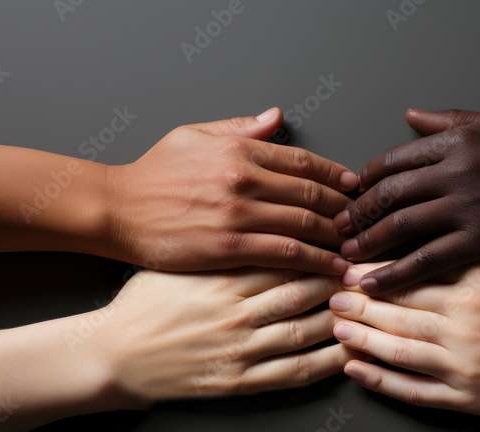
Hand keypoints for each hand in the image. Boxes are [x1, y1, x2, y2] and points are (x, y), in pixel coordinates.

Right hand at [91, 267, 360, 407]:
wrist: (114, 354)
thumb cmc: (144, 302)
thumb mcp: (180, 260)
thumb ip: (221, 240)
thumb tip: (257, 214)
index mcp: (220, 276)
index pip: (284, 255)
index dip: (321, 248)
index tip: (345, 241)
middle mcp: (234, 311)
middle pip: (302, 290)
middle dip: (340, 280)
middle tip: (368, 270)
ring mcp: (237, 349)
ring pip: (304, 329)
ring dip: (341, 317)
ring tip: (366, 305)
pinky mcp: (238, 381)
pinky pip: (292, 372)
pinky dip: (326, 362)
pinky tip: (349, 352)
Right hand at [103, 108, 358, 274]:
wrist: (116, 210)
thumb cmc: (151, 174)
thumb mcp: (193, 136)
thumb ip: (239, 127)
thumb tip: (275, 116)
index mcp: (238, 149)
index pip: (303, 161)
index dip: (335, 175)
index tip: (353, 187)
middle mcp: (243, 177)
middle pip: (312, 193)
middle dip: (343, 209)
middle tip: (363, 222)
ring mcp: (237, 213)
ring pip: (305, 223)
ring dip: (336, 236)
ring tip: (356, 247)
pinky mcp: (228, 247)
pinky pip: (285, 254)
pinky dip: (315, 261)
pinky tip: (332, 269)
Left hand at [328, 260, 479, 416]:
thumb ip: (473, 246)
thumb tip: (431, 226)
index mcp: (470, 288)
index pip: (407, 278)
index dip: (371, 274)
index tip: (346, 267)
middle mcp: (461, 326)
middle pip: (393, 313)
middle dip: (356, 303)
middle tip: (329, 293)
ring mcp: (461, 366)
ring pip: (396, 350)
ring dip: (360, 338)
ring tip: (336, 326)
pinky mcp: (466, 398)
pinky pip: (413, 391)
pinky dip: (379, 381)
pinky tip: (355, 370)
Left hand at [335, 109, 479, 292]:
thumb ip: (448, 120)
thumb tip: (409, 115)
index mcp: (456, 141)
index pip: (394, 160)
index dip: (366, 179)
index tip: (352, 195)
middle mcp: (457, 170)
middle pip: (390, 192)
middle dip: (357, 213)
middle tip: (335, 230)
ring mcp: (469, 206)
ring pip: (402, 225)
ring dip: (367, 243)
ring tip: (345, 257)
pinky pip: (428, 259)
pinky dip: (396, 273)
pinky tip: (374, 284)